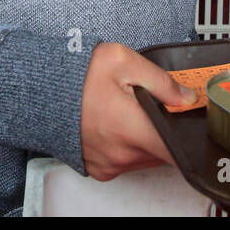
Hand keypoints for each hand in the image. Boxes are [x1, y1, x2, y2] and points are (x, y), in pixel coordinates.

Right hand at [79, 42, 194, 180]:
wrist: (39, 89)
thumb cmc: (76, 76)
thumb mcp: (122, 61)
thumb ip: (161, 80)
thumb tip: (186, 98)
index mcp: (131, 129)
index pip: (176, 150)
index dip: (188, 138)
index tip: (189, 125)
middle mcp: (121, 154)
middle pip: (162, 152)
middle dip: (163, 131)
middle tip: (150, 108)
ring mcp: (109, 164)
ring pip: (145, 158)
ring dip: (146, 140)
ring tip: (130, 114)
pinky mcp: (100, 169)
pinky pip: (126, 162)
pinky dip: (128, 147)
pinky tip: (117, 126)